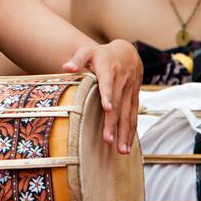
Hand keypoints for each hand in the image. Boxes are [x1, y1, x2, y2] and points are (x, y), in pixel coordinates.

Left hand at [65, 39, 141, 153]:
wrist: (128, 52)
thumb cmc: (102, 54)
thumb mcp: (88, 51)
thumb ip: (77, 59)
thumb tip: (66, 67)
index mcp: (109, 70)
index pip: (108, 83)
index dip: (108, 95)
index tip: (107, 108)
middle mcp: (121, 82)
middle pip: (118, 105)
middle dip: (113, 123)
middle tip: (108, 140)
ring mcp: (129, 92)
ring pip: (128, 114)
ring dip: (125, 132)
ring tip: (121, 150)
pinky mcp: (134, 99)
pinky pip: (133, 116)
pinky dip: (131, 131)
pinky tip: (127, 145)